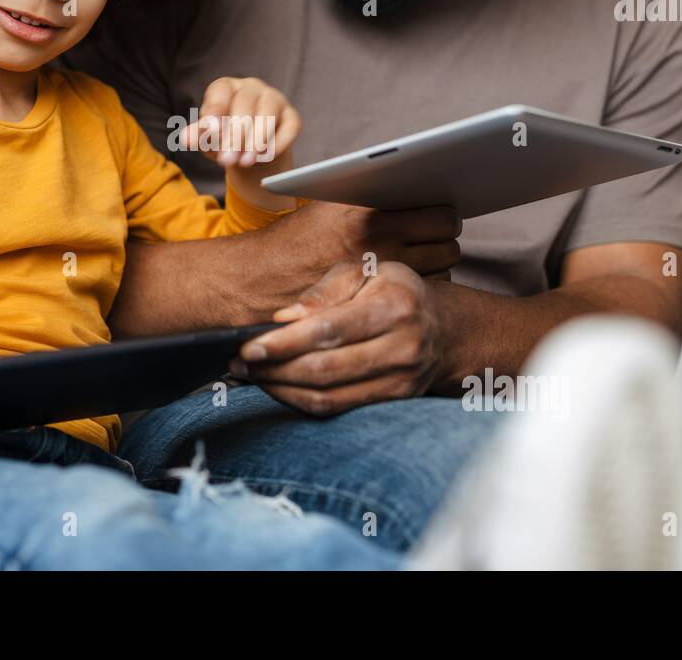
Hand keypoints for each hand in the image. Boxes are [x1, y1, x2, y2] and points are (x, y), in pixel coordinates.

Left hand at [183, 77, 299, 211]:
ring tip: (245, 162)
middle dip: (235, 134)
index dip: (215, 109)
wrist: (249, 151)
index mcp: (225, 87)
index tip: (210, 129)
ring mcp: (274, 99)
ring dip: (257, 139)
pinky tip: (265, 157)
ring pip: (269, 112)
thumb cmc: (224, 139)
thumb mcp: (208, 139)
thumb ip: (199, 136)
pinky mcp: (292, 116)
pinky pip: (289, 126)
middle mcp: (251, 87)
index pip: (220, 92)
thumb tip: (187, 139)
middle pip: (245, 103)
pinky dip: (278, 143)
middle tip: (227, 159)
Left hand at [229, 261, 449, 415]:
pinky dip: (299, 401)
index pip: (330, 330)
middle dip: (274, 369)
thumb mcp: (365, 271)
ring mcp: (400, 381)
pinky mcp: (392, 403)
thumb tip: (284, 318)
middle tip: (238, 362)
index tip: (248, 346)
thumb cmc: (392, 291)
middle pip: (325, 369)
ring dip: (280, 389)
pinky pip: (336, 409)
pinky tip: (276, 387)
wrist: (442, 328)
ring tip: (249, 375)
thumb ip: (324, 290)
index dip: (285, 343)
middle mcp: (403, 347)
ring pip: (328, 396)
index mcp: (394, 306)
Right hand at [262, 199, 461, 280]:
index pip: (441, 215)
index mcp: (372, 215)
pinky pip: (420, 296)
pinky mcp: (378, 304)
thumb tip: (421, 189)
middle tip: (431, 237)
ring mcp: (382, 281)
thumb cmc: (297, 239)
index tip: (438, 215)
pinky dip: (417, 289)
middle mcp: (382, 248)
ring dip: (434, 266)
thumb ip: (376, 199)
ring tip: (417, 258)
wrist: (260, 278)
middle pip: (448, 246)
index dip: (444, 215)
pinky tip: (402, 281)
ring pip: (441, 273)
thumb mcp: (333, 206)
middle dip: (443, 241)